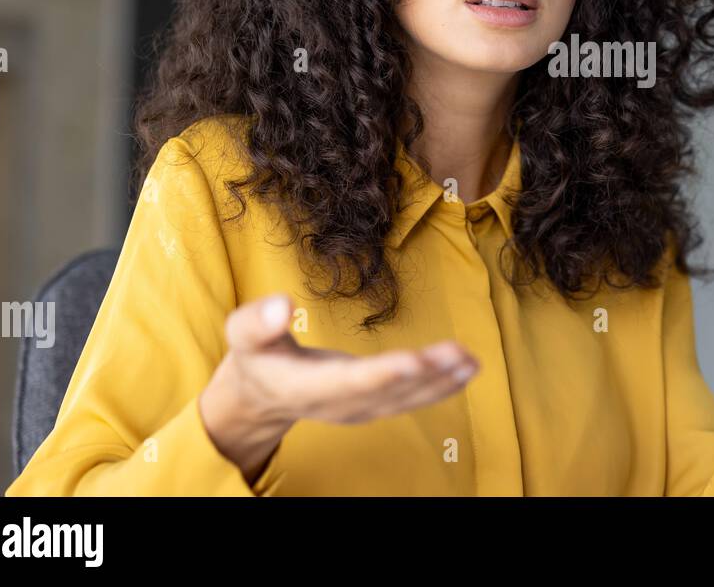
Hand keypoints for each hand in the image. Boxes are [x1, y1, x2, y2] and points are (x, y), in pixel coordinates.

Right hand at [199, 293, 478, 483]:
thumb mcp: (242, 335)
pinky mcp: (373, 404)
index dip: (381, 375)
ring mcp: (358, 408)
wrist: (261, 394)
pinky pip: (411, 399)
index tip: (413, 361)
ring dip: (441, 381)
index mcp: (305, 389)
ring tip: (471, 362)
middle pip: (387, 392)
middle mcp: (338, 405)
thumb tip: (282, 304)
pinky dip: (441, 386)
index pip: (348, 384)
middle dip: (425, 375)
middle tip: (459, 354)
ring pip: (405, 399)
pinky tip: (466, 370)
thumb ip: (258, 321)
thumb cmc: (257, 356)